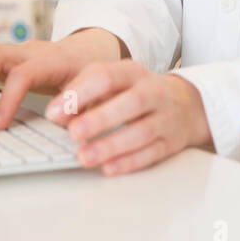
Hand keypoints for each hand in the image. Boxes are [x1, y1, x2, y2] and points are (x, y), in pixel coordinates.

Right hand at [0, 29, 125, 125]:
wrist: (93, 50)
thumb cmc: (94, 71)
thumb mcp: (97, 90)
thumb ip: (82, 106)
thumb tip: (65, 124)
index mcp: (55, 61)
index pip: (23, 73)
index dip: (7, 99)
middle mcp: (32, 51)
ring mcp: (19, 51)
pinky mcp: (9, 56)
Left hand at [45, 61, 212, 174]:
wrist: (185, 103)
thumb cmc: (137, 92)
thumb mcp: (114, 81)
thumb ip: (84, 92)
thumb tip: (59, 114)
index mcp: (132, 72)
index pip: (106, 76)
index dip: (79, 94)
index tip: (54, 112)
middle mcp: (152, 92)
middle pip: (130, 103)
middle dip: (100, 118)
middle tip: (74, 133)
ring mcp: (165, 117)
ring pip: (141, 132)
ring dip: (111, 146)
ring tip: (84, 157)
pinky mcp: (171, 142)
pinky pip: (152, 153)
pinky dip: (129, 162)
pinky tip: (108, 168)